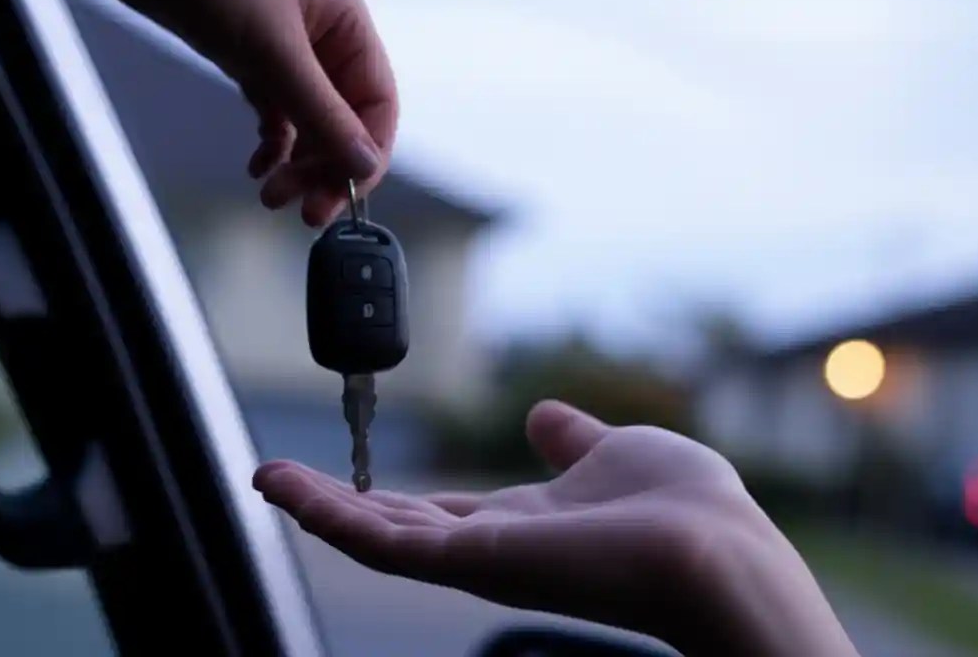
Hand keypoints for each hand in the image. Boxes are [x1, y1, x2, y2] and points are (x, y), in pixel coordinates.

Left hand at [86, 0, 396, 226]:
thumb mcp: (273, 50)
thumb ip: (321, 112)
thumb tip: (364, 163)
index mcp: (347, 25)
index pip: (377, 105)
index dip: (365, 156)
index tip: (340, 196)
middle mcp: (324, 39)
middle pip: (344, 121)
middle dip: (325, 168)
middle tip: (299, 207)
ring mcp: (286, 50)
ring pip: (309, 122)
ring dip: (297, 162)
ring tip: (271, 192)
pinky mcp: (250, 57)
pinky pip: (276, 112)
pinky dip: (271, 143)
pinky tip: (258, 165)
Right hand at [254, 400, 858, 656]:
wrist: (713, 551)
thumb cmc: (683, 507)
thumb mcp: (615, 452)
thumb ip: (572, 441)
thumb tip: (543, 414)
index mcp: (520, 523)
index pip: (433, 512)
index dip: (382, 495)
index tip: (338, 471)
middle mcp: (488, 548)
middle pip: (390, 527)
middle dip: (331, 505)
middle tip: (273, 478)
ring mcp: (475, 560)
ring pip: (373, 538)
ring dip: (314, 507)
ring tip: (264, 478)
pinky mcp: (469, 564)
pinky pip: (381, 544)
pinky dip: (327, 516)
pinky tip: (287, 489)